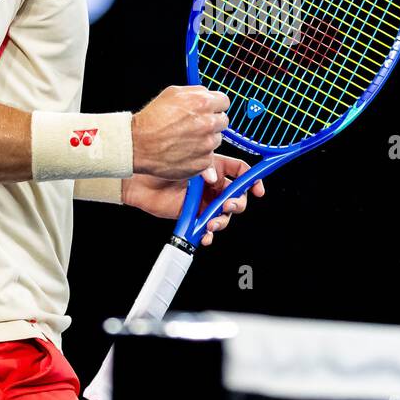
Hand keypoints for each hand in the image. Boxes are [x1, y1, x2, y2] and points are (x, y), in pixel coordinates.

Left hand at [121, 154, 265, 246]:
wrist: (141, 182)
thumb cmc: (162, 165)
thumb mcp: (189, 162)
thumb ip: (206, 169)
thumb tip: (215, 181)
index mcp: (216, 169)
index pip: (241, 173)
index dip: (253, 181)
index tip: (258, 190)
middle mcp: (213, 187)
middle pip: (237, 198)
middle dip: (237, 204)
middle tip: (227, 206)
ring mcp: (204, 203)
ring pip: (224, 216)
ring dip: (222, 222)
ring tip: (211, 223)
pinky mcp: (194, 217)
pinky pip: (207, 229)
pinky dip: (209, 235)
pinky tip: (205, 236)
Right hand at [132, 85, 229, 179]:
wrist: (138, 144)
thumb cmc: (151, 120)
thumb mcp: (172, 93)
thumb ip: (195, 93)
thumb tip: (208, 95)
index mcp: (203, 103)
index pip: (225, 102)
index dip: (216, 106)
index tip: (210, 111)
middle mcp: (208, 123)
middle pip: (223, 121)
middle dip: (212, 122)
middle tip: (195, 126)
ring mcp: (207, 144)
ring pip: (216, 140)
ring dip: (206, 139)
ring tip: (185, 139)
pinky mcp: (203, 162)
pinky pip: (209, 157)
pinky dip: (199, 155)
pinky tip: (184, 151)